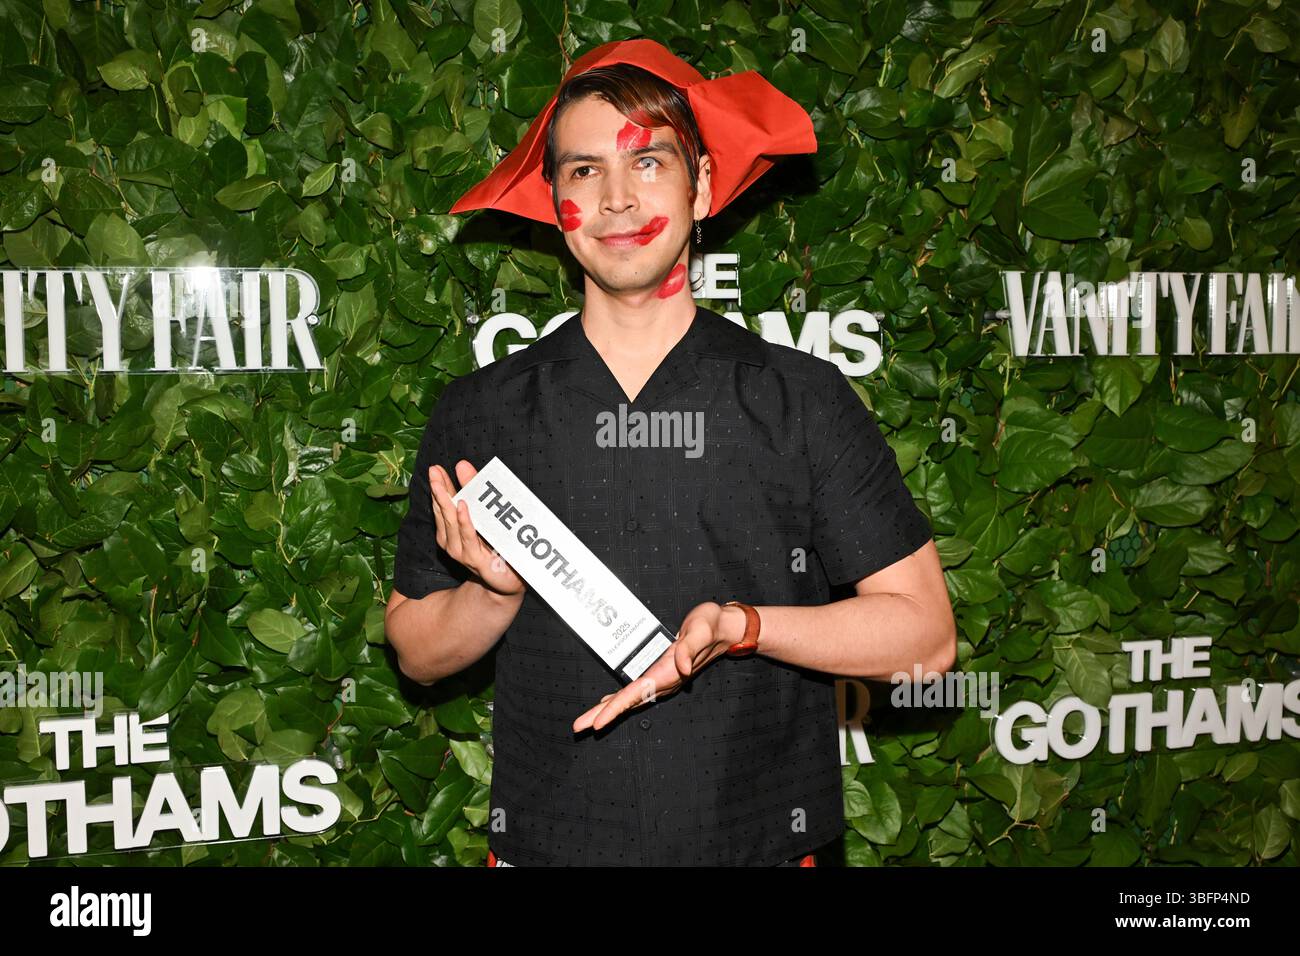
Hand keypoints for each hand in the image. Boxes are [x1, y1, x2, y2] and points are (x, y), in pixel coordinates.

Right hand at [429, 460, 525, 598]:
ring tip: (441, 485)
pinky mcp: (476, 560)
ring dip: (447, 503)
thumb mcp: (485, 514)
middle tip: (433, 471)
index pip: (442, 504)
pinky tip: (462, 507)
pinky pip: (468, 536)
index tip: (435, 468)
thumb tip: (461, 465)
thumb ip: (474, 490)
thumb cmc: (496, 545)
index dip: (439, 485)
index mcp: (450, 531)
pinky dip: (465, 522)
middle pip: (444, 511)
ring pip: (452, 523)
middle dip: (439, 490)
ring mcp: (461, 552)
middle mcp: (451, 542)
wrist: (510, 579)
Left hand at [572, 601, 746, 732]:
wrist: (724, 628)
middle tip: (579, 727)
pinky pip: (636, 691)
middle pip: (628, 702)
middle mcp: (664, 681)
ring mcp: (662, 679)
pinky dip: (619, 699)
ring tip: (587, 722)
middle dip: (603, 715)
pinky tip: (607, 703)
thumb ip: (690, 648)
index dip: (615, 709)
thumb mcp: (701, 630)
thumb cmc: (711, 626)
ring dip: (608, 710)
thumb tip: (683, 667)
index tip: (597, 723)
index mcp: (668, 673)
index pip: (636, 694)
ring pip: (630, 699)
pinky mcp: (661, 672)